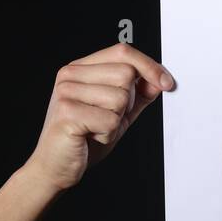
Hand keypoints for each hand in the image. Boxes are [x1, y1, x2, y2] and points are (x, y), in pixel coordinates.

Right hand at [23, 43, 174, 193]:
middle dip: (128, 103)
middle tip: (106, 119)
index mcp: (80, 69)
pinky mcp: (68, 113)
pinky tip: (90, 137)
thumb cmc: (83, 140)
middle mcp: (70, 75)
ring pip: (121, 98)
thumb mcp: (118, 114)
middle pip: (126, 74)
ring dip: (116, 121)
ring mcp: (66, 92)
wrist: (54, 168)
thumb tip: (160, 79)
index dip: (149, 66)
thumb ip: (139, 95)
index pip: (123, 52)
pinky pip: (110, 121)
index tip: (167, 83)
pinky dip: (107, 135)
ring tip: (96, 129)